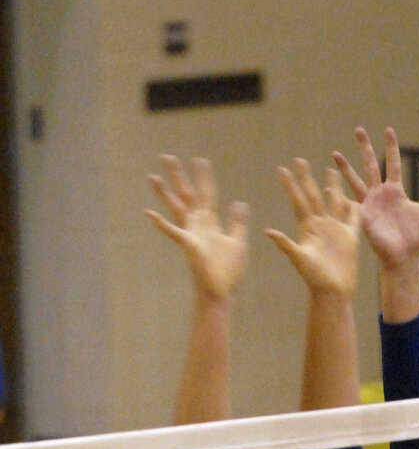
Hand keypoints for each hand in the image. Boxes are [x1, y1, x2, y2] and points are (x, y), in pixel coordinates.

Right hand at [146, 156, 248, 299]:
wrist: (221, 292)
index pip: (206, 194)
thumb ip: (237, 223)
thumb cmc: (229, 271)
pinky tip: (149, 214)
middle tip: (167, 156)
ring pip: (175, 208)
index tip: (200, 160)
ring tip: (152, 176)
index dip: (203, 178)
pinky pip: (173, 232)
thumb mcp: (238, 242)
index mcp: (210, 223)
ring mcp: (191, 234)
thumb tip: (239, 203)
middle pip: (186, 195)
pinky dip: (161, 224)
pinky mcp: (188, 245)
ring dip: (164, 193)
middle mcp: (197, 225)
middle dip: (178, 176)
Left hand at [266, 160, 359, 296]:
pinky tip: (355, 195)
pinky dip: (354, 206)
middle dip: (307, 178)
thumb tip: (267, 232)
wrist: (333, 293)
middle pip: (314, 196)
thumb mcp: (299, 260)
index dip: (290, 185)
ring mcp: (336, 230)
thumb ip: (286, 244)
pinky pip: (354, 218)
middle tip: (300, 159)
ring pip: (334, 202)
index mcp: (307, 228)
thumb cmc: (314, 279)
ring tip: (331, 169)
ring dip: (333, 187)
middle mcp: (321, 226)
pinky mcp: (350, 238)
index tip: (281, 168)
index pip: (298, 201)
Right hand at [332, 126, 418, 270]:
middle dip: (365, 147)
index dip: (391, 147)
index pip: (392, 163)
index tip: (388, 130)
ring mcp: (370, 204)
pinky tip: (327, 186)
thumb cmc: (415, 238)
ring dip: (345, 167)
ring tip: (334, 153)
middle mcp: (380, 194)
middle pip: (370, 165)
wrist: (404, 257)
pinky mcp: (363, 215)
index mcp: (395, 191)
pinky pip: (350, 202)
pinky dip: (338, 195)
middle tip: (358, 129)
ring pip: (355, 180)